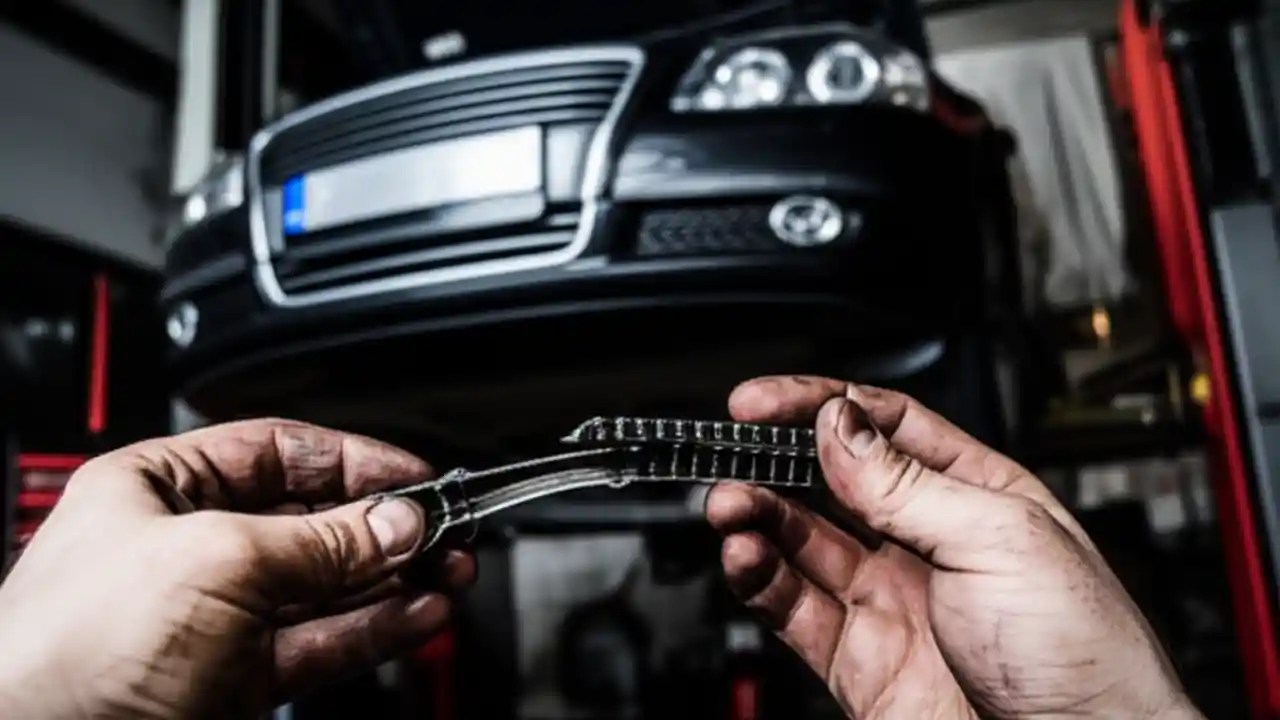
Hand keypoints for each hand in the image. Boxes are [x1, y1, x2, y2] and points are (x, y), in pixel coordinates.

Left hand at [0, 419, 473, 718]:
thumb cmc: (67, 648)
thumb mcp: (216, 560)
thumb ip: (320, 539)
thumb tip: (396, 520)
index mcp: (158, 488)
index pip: (277, 452)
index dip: (352, 459)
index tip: (414, 474)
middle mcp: (187, 548)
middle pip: (310, 521)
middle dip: (383, 526)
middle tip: (444, 530)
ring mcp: (212, 618)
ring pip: (325, 588)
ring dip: (392, 581)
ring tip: (450, 572)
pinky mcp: (232, 681)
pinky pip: (320, 643)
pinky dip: (375, 629)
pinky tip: (418, 615)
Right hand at [707, 376, 1201, 719]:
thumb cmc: (1085, 656)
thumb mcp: (998, 540)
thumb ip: (906, 484)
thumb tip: (837, 425)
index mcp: (975, 495)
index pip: (883, 427)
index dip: (819, 405)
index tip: (762, 401)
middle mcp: (927, 543)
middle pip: (831, 482)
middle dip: (777, 461)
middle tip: (732, 449)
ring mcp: (891, 601)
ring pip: (802, 542)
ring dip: (759, 516)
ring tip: (729, 505)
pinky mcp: (860, 660)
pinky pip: (793, 607)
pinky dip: (759, 578)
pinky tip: (743, 556)